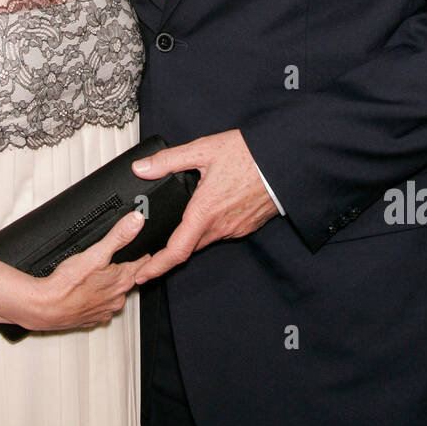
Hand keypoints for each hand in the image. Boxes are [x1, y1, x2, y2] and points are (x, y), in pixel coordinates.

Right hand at [25, 210, 147, 330]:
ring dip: (109, 286)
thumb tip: (136, 221)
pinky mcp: (91, 320)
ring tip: (97, 275)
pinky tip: (84, 292)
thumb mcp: (95, 253)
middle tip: (115, 260)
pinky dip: (95, 300)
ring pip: (113, 294)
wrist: (45, 307)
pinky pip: (99, 307)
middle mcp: (117, 299)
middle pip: (128, 280)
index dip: (142, 254)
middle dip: (124, 270)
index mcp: (122, 281)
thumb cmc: (68, 283)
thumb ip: (118, 236)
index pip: (143, 265)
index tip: (142, 249)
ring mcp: (105, 311)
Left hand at [131, 129, 275, 283]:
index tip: (142, 275)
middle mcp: (221, 226)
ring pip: (206, 239)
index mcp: (205, 211)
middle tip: (152, 250)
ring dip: (192, 237)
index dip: (156, 267)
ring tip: (180, 224)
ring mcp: (236, 228)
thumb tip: (141, 168)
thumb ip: (168, 160)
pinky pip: (223, 232)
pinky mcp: (248, 225)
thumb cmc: (249, 154)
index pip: (176, 250)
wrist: (285, 160)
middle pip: (189, 247)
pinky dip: (210, 228)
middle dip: (169, 252)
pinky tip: (208, 212)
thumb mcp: (203, 150)